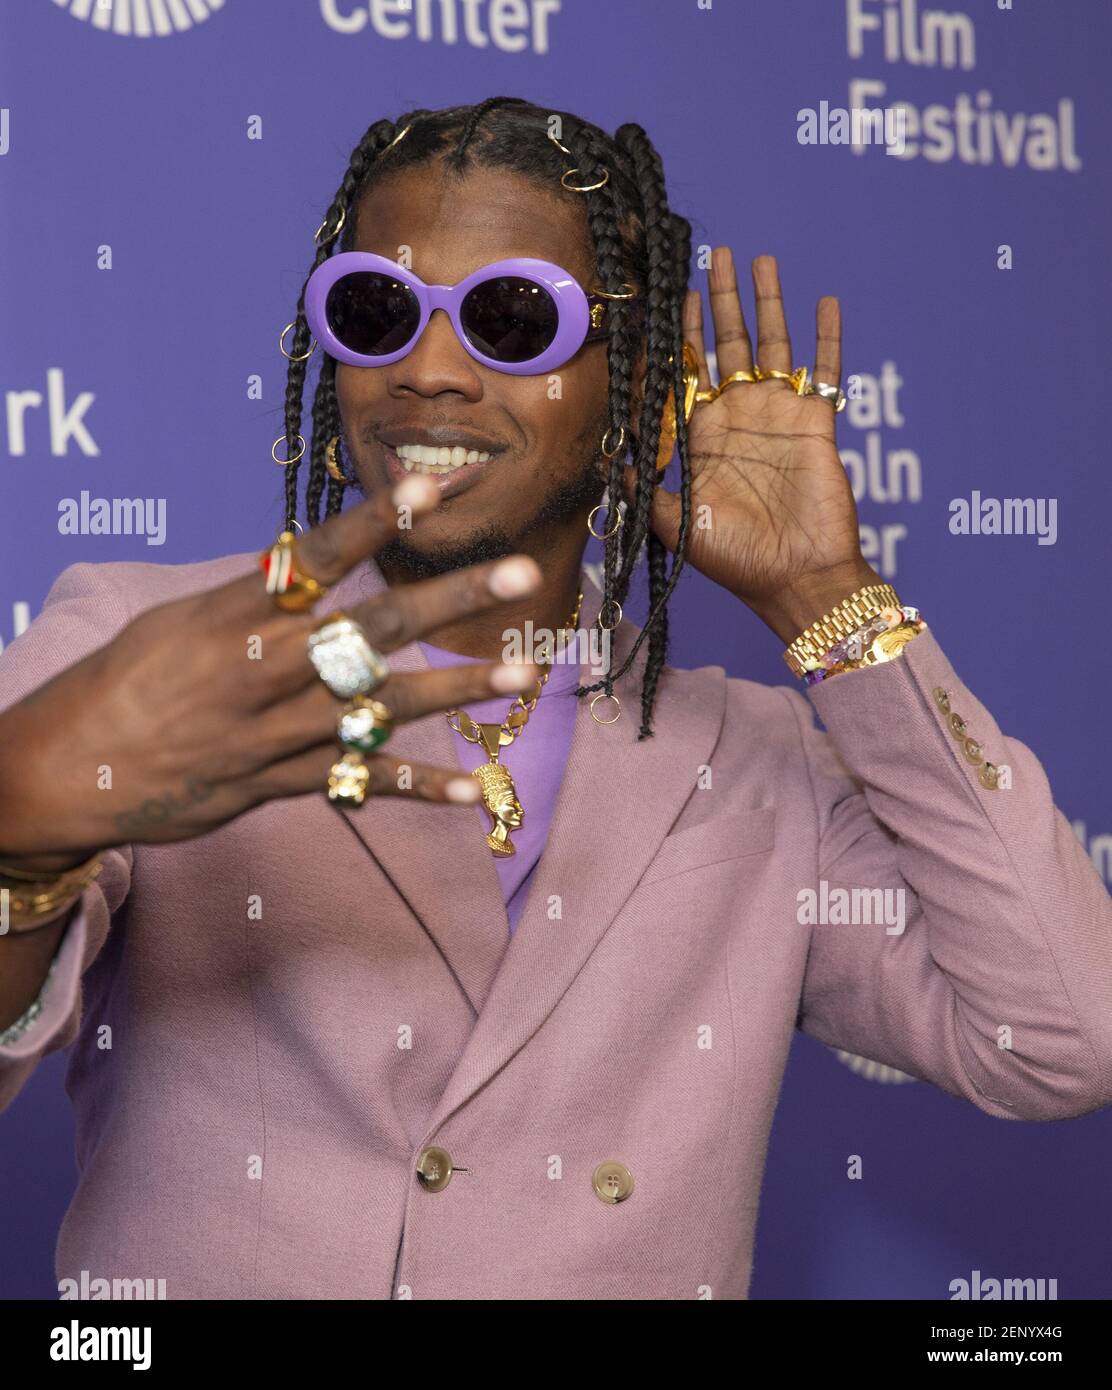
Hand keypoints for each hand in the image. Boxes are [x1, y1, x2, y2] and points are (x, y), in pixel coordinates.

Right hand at [0, 479, 541, 866]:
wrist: (66, 771)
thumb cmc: (123, 682)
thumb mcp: (177, 620)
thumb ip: (253, 598)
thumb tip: (311, 566)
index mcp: (235, 616)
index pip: (318, 558)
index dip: (378, 523)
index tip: (435, 488)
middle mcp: (264, 670)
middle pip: (372, 627)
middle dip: (452, 599)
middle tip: (521, 574)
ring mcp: (276, 732)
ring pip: (382, 706)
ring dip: (458, 692)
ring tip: (524, 676)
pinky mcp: (279, 784)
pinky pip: (360, 785)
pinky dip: (419, 788)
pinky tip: (476, 790)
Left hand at [644, 249, 880, 643]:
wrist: (794, 578)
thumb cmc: (735, 559)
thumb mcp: (676, 524)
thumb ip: (645, 489)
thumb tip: (605, 464)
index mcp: (704, 435)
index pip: (689, 370)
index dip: (683, 333)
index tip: (673, 294)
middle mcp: (739, 417)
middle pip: (727, 343)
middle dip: (719, 299)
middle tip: (714, 254)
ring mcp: (779, 414)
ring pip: (773, 343)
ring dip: (766, 302)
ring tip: (760, 260)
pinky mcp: (816, 422)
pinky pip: (824, 369)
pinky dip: (826, 336)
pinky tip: (823, 301)